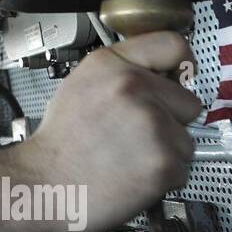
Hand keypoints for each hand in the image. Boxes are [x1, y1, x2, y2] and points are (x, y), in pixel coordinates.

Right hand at [0, 31, 202, 231]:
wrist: (43, 185)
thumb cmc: (60, 142)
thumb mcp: (80, 85)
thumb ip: (122, 71)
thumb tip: (166, 73)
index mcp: (111, 65)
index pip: (173, 45)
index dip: (181, 66)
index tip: (177, 81)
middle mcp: (133, 87)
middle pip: (188, 101)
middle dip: (169, 120)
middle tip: (132, 134)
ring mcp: (152, 125)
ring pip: (186, 139)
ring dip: (165, 152)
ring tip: (127, 157)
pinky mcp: (164, 162)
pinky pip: (182, 168)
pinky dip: (162, 178)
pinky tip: (131, 175)